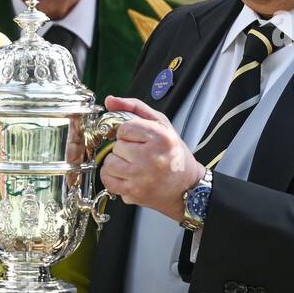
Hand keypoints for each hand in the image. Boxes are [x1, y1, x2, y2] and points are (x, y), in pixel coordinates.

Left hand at [98, 96, 204, 222]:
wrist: (186, 185)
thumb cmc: (174, 153)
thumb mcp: (161, 124)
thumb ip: (135, 108)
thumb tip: (110, 100)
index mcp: (160, 137)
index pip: (125, 128)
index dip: (128, 133)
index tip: (137, 138)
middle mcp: (151, 158)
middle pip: (117, 146)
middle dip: (124, 149)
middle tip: (139, 154)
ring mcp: (142, 177)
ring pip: (109, 163)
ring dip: (117, 163)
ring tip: (133, 165)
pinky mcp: (134, 192)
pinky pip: (107, 180)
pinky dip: (112, 177)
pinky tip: (126, 175)